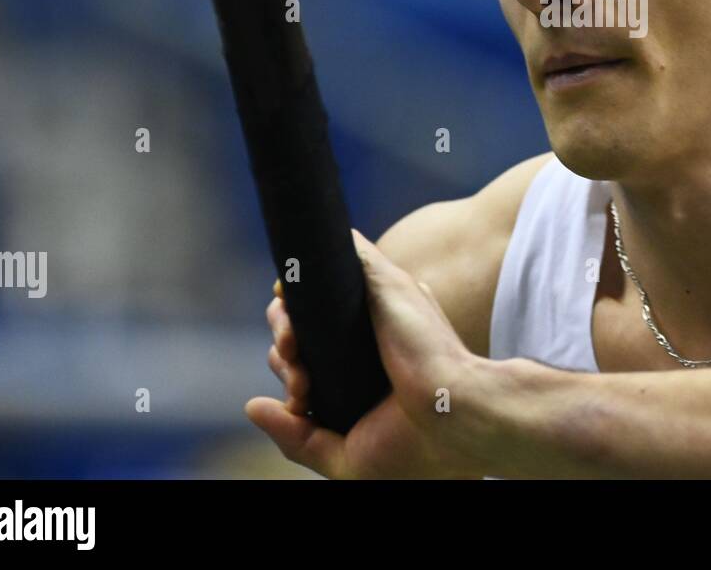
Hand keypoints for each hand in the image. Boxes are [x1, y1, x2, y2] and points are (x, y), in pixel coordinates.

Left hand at [244, 230, 500, 477]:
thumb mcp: (346, 458)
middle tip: (300, 382)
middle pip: (304, 323)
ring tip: (295, 349)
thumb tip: (252, 406)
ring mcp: (379, 305)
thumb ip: (298, 436)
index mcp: (365, 372)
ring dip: (287, 314)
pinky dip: (307, 268)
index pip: (309, 357)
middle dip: (284, 349)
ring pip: (312, 288)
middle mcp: (371, 334)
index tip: (301, 400)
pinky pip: (340, 252)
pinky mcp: (383, 282)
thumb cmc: (416, 449)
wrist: (457, 419)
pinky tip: (292, 294)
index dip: (291, 373)